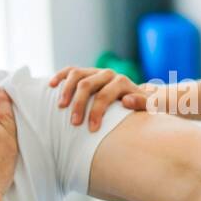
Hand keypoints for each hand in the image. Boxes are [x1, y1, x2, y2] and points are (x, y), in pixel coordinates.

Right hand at [48, 66, 162, 131]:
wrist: (137, 97)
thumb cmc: (141, 108)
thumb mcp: (149, 107)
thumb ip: (143, 104)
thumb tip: (127, 101)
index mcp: (122, 82)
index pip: (105, 94)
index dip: (97, 111)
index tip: (92, 129)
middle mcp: (108, 74)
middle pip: (87, 85)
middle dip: (79, 104)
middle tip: (74, 123)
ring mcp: (95, 72)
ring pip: (76, 74)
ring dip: (66, 90)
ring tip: (60, 107)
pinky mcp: (86, 73)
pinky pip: (70, 70)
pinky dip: (60, 76)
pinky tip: (51, 85)